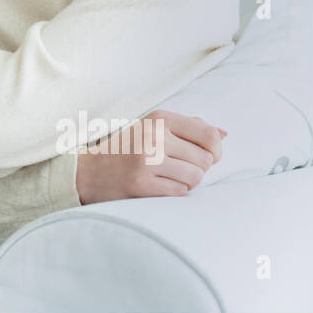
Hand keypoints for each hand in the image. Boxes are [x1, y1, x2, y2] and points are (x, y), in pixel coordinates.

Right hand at [74, 109, 227, 205]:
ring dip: (187, 183)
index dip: (216, 150)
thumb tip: (223, 134)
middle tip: (179, 169)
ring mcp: (147, 161)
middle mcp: (154, 136)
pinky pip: (180, 193)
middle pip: (205, 160)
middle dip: (198, 169)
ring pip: (195, 178)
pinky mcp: (141, 184)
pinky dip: (174, 193)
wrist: (88, 171)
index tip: (209, 157)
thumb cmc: (127, 149)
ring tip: (168, 178)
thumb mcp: (152, 127)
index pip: (209, 134)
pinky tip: (158, 187)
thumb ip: (188, 127)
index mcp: (159, 119)